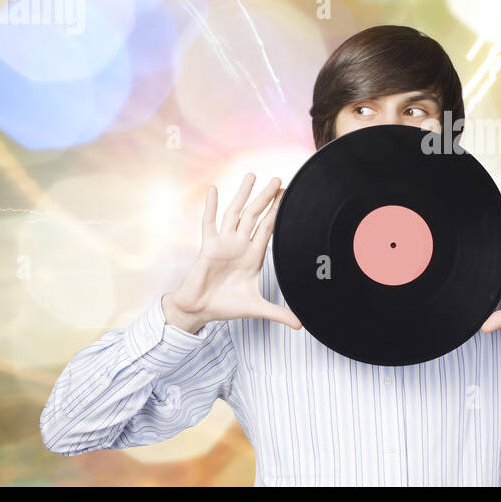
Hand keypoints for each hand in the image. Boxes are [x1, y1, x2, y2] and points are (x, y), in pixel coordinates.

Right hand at [163, 173, 300, 334]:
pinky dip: (211, 206)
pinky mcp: (208, 246)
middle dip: (267, 198)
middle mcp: (240, 244)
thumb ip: (278, 313)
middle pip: (256, 215)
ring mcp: (224, 243)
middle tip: (279, 179)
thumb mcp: (256, 308)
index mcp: (254, 255)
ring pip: (236, 213)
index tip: (288, 196)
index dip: (278, 212)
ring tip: (252, 175)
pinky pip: (209, 222)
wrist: (200, 310)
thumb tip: (300, 326)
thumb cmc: (226, 306)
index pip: (269, 228)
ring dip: (243, 195)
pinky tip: (214, 189)